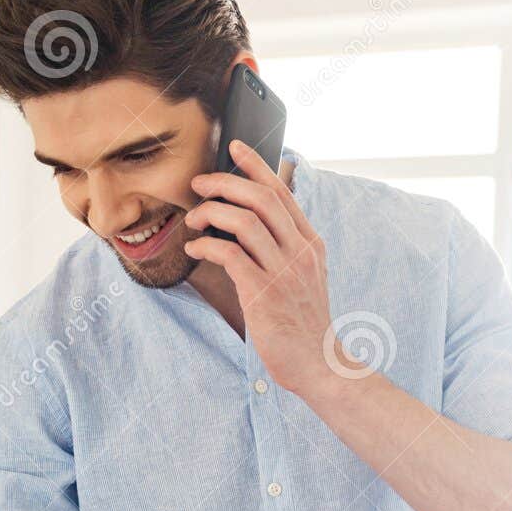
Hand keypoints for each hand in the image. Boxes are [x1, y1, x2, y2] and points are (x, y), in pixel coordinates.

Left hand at [183, 139, 334, 395]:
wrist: (317, 363)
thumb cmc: (303, 322)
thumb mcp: (305, 276)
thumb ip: (284, 248)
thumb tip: (248, 224)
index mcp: (310, 243)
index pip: (282, 191)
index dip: (256, 164)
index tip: (234, 147)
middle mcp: (300, 251)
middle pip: (261, 197)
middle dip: (224, 182)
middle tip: (199, 183)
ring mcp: (283, 272)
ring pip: (245, 221)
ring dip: (211, 212)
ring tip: (194, 219)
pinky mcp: (263, 293)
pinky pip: (230, 254)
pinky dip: (207, 245)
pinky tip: (196, 248)